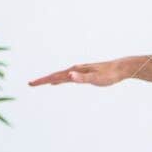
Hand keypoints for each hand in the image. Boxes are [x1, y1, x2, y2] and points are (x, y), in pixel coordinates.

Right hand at [28, 57, 146, 87]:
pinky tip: (59, 82)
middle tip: (30, 84)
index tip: (31, 84)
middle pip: (55, 75)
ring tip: (41, 83)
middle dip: (42, 80)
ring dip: (50, 79)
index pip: (55, 77)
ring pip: (60, 76)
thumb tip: (68, 76)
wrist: (120, 68)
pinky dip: (60, 80)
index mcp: (75, 71)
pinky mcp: (84, 74)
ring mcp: (79, 71)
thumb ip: (82, 79)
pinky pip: (67, 77)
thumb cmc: (109, 75)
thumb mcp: (95, 79)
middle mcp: (75, 70)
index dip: (43, 81)